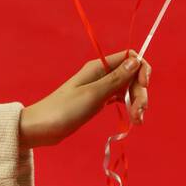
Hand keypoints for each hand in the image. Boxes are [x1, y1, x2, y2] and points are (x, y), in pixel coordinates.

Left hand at [19, 51, 150, 147]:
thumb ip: (116, 78)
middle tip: (140, 113)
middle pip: (131, 75)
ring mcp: (100, 88)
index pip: (130, 57)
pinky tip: (132, 119)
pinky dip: (128, 107)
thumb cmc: (64, 110)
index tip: (144, 87)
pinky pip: (120, 99)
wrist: (41, 127)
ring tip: (137, 121)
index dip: (141, 69)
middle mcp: (102, 74)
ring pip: (127, 88)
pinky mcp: (98, 101)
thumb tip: (136, 60)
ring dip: (136, 102)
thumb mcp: (93, 94)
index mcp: (99, 67)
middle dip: (140, 92)